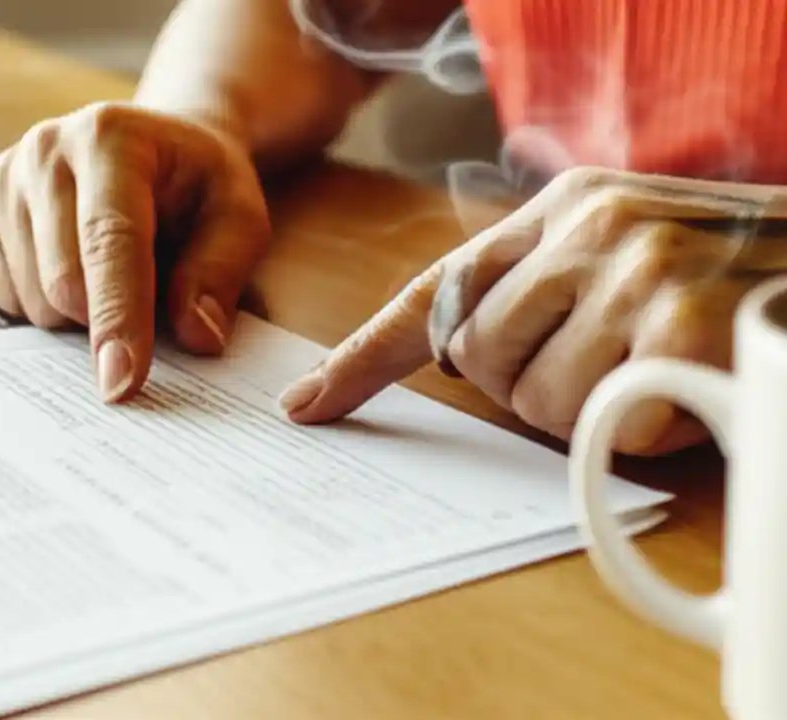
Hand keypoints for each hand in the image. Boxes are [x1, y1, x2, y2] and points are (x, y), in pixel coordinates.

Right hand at [0, 102, 270, 402]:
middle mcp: (46, 150)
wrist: (157, 146)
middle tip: (155, 294)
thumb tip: (195, 336)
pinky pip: (11, 300)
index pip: (109, 241)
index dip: (117, 316)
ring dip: (82, 315)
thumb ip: (221, 272)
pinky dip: (53, 305)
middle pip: (63, 283)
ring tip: (116, 269)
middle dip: (109, 319)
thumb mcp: (239, 216)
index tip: (122, 383)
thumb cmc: (199, 185)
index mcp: (111, 138)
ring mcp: (5, 179)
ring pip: (35, 302)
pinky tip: (79, 266)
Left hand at [280, 167, 786, 454]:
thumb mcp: (626, 249)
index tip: (306, 404)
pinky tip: (685, 391)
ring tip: (651, 374)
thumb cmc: (722, 272)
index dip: (363, 355)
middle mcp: (590, 227)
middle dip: (525, 387)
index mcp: (563, 207)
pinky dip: (641, 432)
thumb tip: (458, 357)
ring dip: (586, 415)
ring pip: (534, 401)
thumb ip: (544, 286)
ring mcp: (636, 272)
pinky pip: (605, 427)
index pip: (437, 288)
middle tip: (600, 367)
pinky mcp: (678, 330)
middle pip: (475, 358)